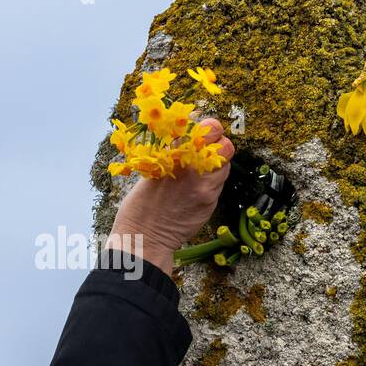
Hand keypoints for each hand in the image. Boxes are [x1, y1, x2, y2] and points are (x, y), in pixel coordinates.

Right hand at [104, 118, 234, 276]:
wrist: (144, 238)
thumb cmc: (140, 206)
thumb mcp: (151, 170)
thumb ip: (172, 154)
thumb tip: (186, 138)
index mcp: (174, 155)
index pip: (207, 129)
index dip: (210, 128)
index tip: (204, 130)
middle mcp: (193, 169)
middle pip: (225, 146)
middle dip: (220, 145)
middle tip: (208, 149)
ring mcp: (205, 188)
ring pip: (226, 166)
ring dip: (217, 164)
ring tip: (201, 170)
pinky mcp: (209, 203)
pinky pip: (218, 185)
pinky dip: (211, 182)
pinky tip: (197, 188)